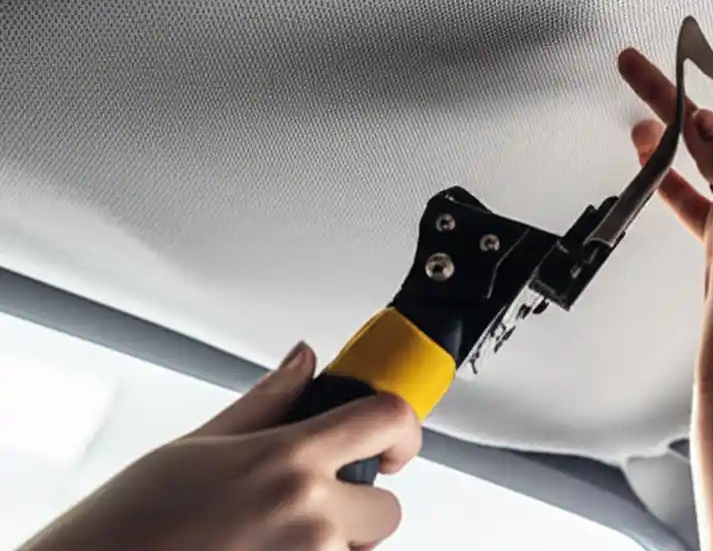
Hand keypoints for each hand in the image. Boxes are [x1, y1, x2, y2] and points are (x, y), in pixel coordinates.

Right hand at [20, 342, 421, 550]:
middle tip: (308, 508)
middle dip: (357, 507)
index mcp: (287, 458)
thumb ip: (267, 404)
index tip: (394, 442)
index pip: (387, 419)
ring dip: (333, 548)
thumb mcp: (197, 448)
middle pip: (387, 506)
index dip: (403, 428)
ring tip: (268, 541)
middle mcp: (307, 510)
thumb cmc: (128, 525)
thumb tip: (303, 360)